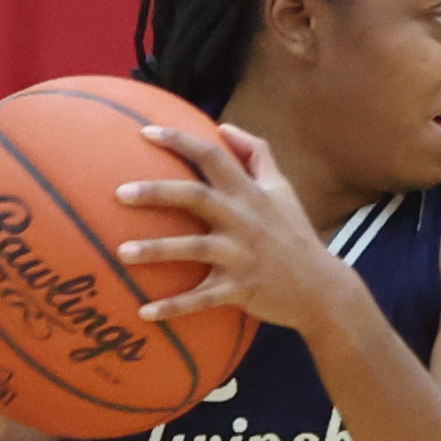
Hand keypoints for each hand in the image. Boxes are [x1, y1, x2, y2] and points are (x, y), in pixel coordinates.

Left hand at [115, 123, 344, 331]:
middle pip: (196, 197)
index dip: (179, 140)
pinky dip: (173, 307)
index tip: (145, 132)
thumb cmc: (294, 234)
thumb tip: (224, 128)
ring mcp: (240, 255)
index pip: (213, 156)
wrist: (321, 287)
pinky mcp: (239, 289)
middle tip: (119, 193)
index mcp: (249, 192)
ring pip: (193, 248)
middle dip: (156, 192)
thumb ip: (256, 155)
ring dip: (156, 250)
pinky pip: (201, 299)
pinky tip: (144, 312)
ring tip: (121, 253)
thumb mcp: (282, 188)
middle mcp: (243, 219)